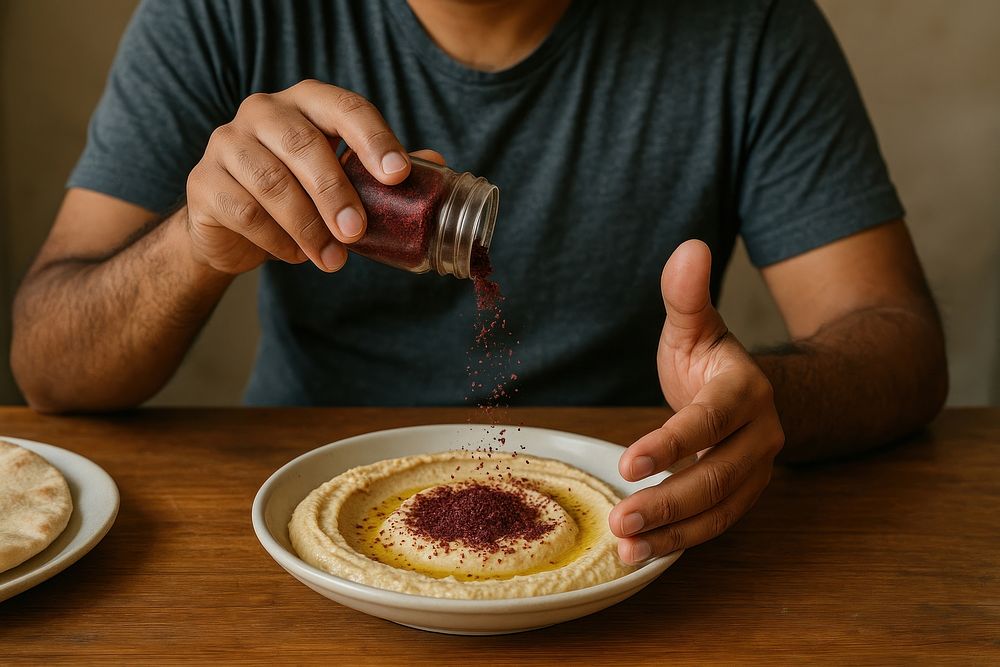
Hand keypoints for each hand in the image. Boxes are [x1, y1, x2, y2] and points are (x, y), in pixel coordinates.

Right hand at [185, 79, 441, 274]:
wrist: (231, 223)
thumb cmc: (297, 191)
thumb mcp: (343, 178)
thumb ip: (381, 171)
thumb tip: (436, 166)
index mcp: (307, 102)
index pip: (345, 107)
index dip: (374, 138)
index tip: (398, 174)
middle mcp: (263, 111)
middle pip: (303, 144)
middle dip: (335, 192)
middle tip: (357, 231)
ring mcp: (227, 143)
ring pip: (271, 182)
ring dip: (308, 227)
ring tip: (333, 260)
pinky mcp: (204, 182)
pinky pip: (245, 212)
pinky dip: (276, 240)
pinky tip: (295, 255)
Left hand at [609, 240, 783, 562]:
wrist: (753, 392)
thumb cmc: (712, 360)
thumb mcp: (695, 325)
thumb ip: (687, 294)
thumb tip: (689, 246)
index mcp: (744, 390)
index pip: (711, 420)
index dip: (673, 443)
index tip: (629, 462)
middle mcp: (759, 435)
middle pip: (717, 476)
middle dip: (668, 501)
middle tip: (621, 520)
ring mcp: (755, 470)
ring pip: (719, 509)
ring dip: (673, 532)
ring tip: (627, 548)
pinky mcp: (742, 495)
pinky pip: (715, 523)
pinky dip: (681, 540)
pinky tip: (642, 552)